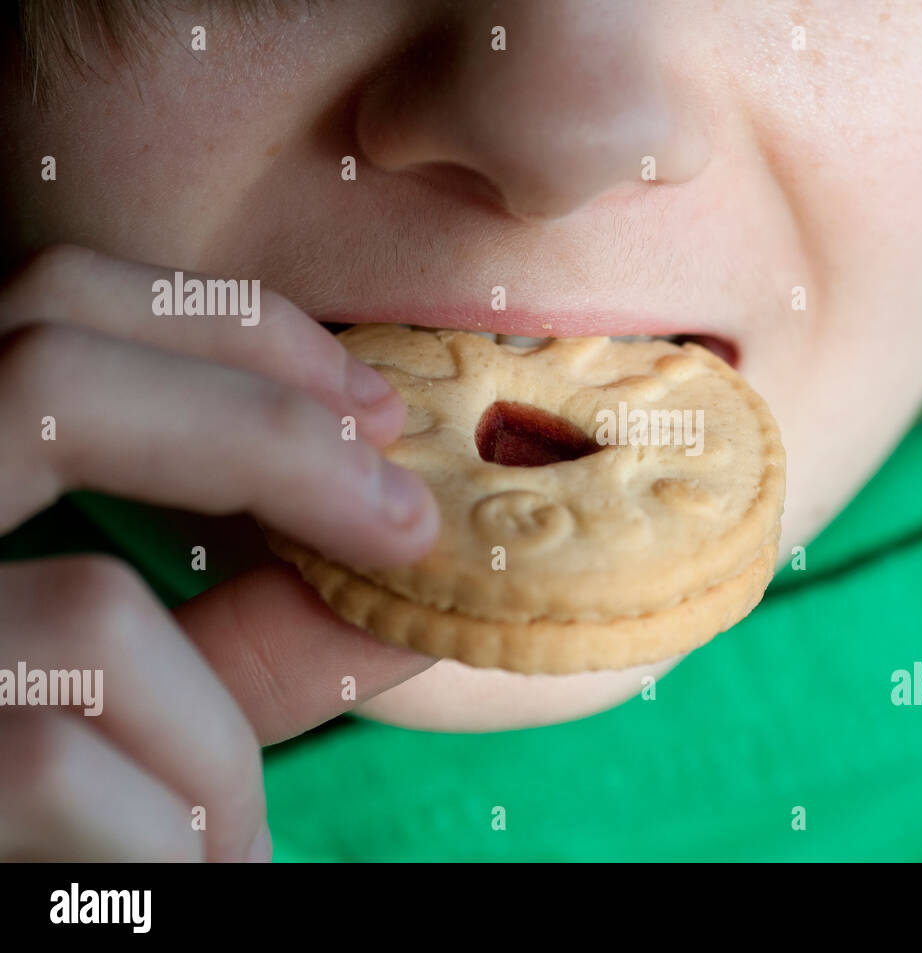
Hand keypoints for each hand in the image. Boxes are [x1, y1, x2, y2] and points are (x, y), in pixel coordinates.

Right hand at [0, 244, 439, 859]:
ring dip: (213, 743)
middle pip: (51, 374)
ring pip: (90, 612)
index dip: (236, 328)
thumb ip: (251, 624)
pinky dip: (167, 831)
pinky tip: (187, 870)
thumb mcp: (138, 694)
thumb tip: (410, 554)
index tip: (376, 407)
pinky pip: (56, 763)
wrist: (3, 877)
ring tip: (232, 827)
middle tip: (408, 523)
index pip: (58, 300)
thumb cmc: (43, 801)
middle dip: (276, 442)